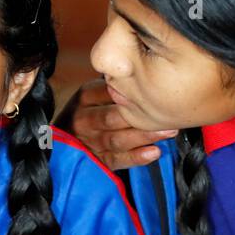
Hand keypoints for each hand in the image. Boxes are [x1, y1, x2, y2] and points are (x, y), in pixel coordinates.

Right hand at [52, 79, 176, 169]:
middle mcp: (85, 119)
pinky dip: (136, 157)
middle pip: (111, 118)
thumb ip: (115, 86)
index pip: (107, 93)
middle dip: (140, 117)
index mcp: (85, 97)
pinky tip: (153, 152)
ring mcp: (90, 141)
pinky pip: (118, 159)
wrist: (67, 141)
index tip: (156, 89)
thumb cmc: (89, 111)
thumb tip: (147, 75)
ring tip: (167, 132)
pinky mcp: (98, 160)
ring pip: (117, 140)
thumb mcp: (94, 93)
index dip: (132, 92)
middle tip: (166, 114)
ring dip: (144, 136)